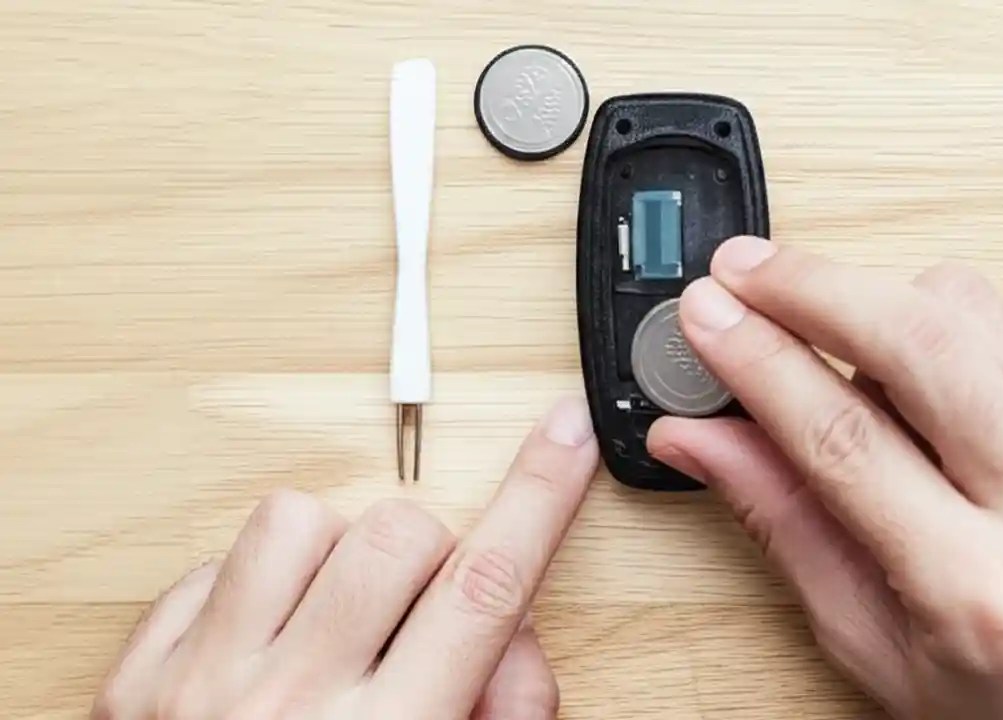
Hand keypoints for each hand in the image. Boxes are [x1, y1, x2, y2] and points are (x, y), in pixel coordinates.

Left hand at [94, 397, 598, 719]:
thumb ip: (505, 713)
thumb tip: (513, 633)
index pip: (487, 589)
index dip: (540, 498)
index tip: (566, 435)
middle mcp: (291, 706)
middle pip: (401, 536)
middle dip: (430, 557)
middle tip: (416, 614)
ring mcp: (204, 685)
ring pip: (299, 522)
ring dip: (335, 556)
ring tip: (334, 619)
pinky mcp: (137, 680)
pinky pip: (213, 565)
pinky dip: (252, 587)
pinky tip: (266, 645)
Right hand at [649, 237, 1002, 719]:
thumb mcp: (880, 648)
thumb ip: (786, 527)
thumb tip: (702, 440)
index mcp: (981, 585)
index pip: (842, 434)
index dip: (756, 361)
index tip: (705, 316)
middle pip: (919, 339)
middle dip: (813, 284)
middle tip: (743, 270)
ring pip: (974, 312)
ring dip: (876, 294)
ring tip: (815, 320)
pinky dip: (941, 322)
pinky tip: (902, 357)